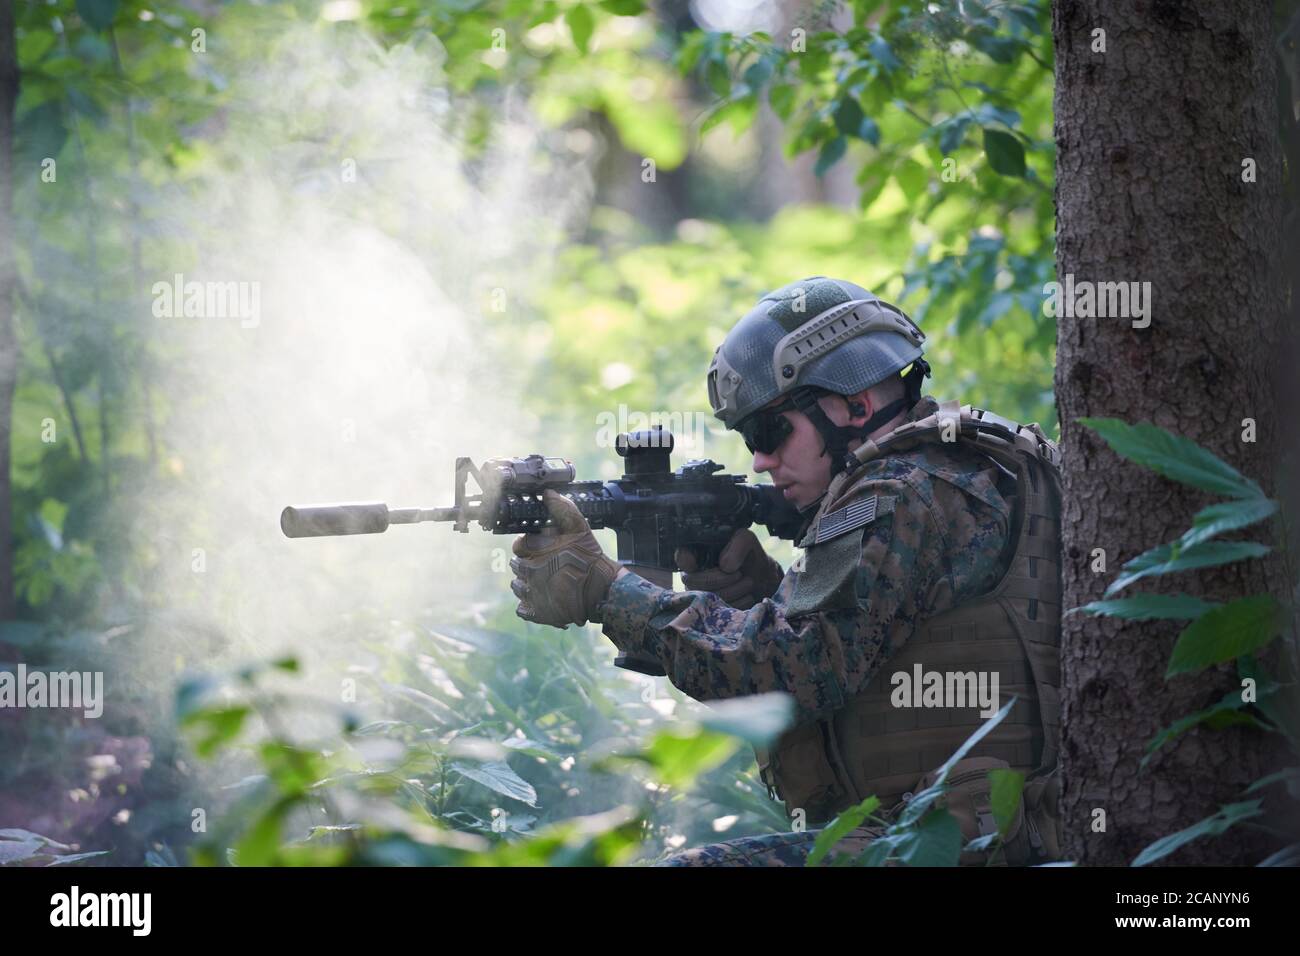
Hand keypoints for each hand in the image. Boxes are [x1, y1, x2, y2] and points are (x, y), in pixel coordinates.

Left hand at [510, 489, 620, 628]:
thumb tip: (547, 494)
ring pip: (517, 586)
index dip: (528, 546)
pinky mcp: (538, 612)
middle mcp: (530, 571)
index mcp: (536, 550)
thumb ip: (563, 509)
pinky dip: (530, 604)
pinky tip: (544, 598)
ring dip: (527, 583)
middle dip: (528, 564)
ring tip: (546, 582)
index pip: (518, 545)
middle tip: (546, 565)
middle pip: (516, 565)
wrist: (604, 592)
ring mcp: (533, 593)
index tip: (539, 549)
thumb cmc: (591, 559)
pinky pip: (522, 608)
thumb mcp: (580, 528)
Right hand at [673, 528, 783, 609]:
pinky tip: (747, 596)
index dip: (687, 561)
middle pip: (694, 582)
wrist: (763, 581)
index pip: (682, 557)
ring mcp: (698, 595)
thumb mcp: (747, 541)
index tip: (703, 564)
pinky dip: (737, 604)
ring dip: (734, 590)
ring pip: (707, 598)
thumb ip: (738, 545)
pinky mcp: (710, 613)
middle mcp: (691, 575)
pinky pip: (717, 613)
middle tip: (740, 573)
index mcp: (696, 554)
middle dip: (721, 578)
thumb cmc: (749, 557)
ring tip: (748, 582)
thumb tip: (725, 566)